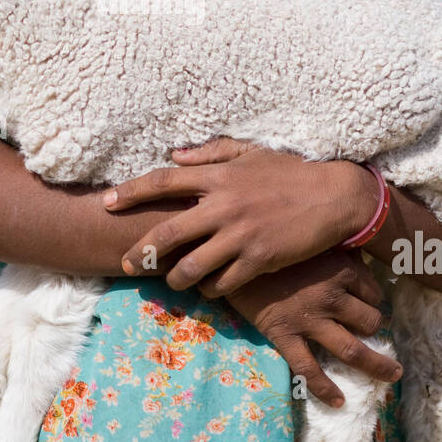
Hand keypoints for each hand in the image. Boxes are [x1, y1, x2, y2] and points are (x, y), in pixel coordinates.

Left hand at [103, 136, 376, 295]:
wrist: (334, 196)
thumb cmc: (291, 172)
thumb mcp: (250, 153)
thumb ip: (210, 153)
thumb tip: (174, 155)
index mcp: (220, 176)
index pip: (164, 181)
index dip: (131, 191)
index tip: (107, 202)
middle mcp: (225, 206)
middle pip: (168, 233)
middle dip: (140, 252)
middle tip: (126, 262)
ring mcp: (241, 235)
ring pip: (191, 266)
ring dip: (175, 278)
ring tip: (172, 280)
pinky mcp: (260, 260)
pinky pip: (222, 283)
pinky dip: (209, 289)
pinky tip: (207, 288)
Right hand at [224, 248, 402, 405]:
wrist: (230, 254)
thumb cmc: (274, 242)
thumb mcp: (312, 239)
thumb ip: (337, 248)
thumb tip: (360, 251)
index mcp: (341, 269)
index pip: (374, 292)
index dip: (373, 299)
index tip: (369, 302)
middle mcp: (331, 297)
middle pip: (370, 320)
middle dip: (374, 327)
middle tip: (370, 330)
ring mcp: (309, 320)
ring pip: (352, 349)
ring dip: (376, 364)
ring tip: (392, 374)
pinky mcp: (285, 336)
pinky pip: (308, 368)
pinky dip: (325, 388)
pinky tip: (339, 402)